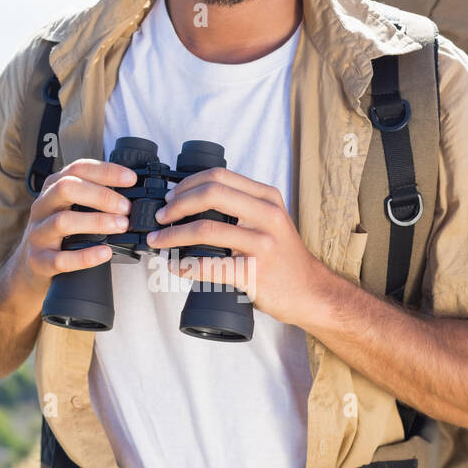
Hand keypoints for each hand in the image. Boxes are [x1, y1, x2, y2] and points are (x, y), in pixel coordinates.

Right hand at [12, 158, 135, 293]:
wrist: (31, 267)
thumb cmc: (59, 234)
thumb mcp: (70, 208)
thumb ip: (92, 198)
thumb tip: (131, 194)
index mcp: (52, 189)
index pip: (77, 169)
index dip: (105, 171)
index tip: (130, 179)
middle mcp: (42, 207)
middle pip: (67, 189)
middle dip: (101, 195)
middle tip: (126, 207)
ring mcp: (38, 234)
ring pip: (63, 221)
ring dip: (96, 222)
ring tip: (121, 226)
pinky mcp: (39, 261)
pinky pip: (62, 259)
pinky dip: (86, 256)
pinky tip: (105, 253)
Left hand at [145, 165, 322, 327]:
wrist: (309, 291)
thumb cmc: (283, 257)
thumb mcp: (270, 219)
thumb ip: (243, 205)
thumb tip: (195, 199)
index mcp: (266, 197)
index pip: (219, 176)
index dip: (187, 184)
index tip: (171, 197)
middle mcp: (266, 215)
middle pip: (210, 194)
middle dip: (176, 205)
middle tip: (161, 217)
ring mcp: (261, 244)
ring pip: (205, 229)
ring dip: (172, 235)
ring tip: (158, 241)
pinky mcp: (254, 272)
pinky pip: (209, 266)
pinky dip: (185, 266)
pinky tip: (175, 267)